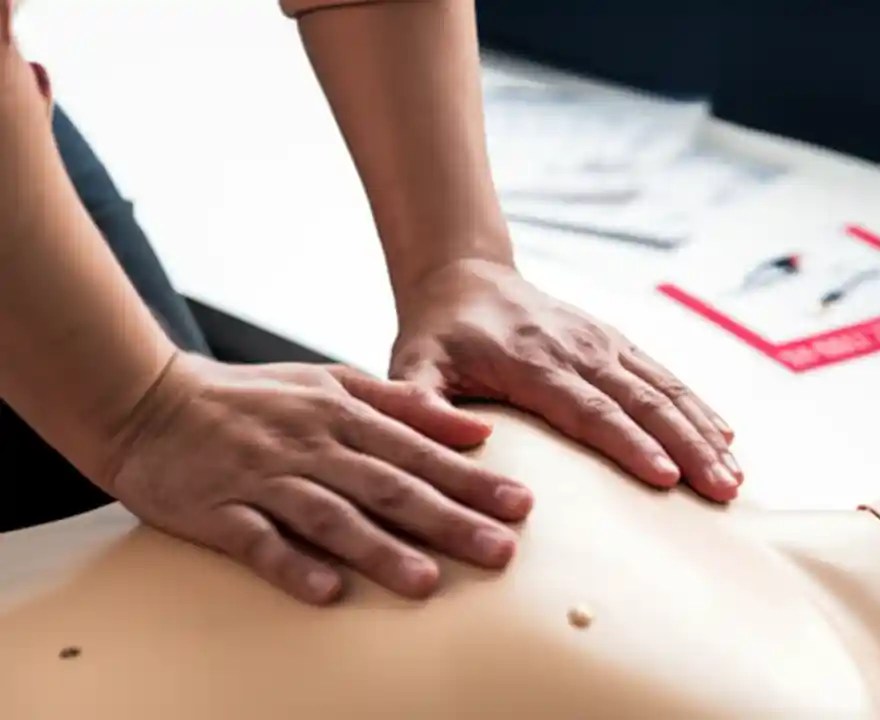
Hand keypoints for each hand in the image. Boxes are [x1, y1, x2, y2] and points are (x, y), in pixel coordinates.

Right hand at [100, 352, 533, 604]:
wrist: (149, 399)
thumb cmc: (252, 396)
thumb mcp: (332, 382)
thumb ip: (404, 403)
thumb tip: (474, 429)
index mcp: (343, 416)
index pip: (419, 452)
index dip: (471, 479)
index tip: (519, 504)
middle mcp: (313, 447)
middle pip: (390, 487)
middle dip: (449, 519)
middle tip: (499, 549)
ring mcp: (266, 479)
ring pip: (332, 517)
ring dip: (381, 550)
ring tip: (426, 581)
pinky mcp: (220, 510)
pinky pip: (260, 542)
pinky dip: (292, 564)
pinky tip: (327, 591)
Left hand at [389, 258, 741, 501]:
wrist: (465, 278)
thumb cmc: (438, 336)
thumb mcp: (413, 364)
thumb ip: (420, 401)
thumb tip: (455, 438)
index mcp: (532, 362)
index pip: (589, 409)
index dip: (629, 443)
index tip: (666, 478)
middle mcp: (579, 349)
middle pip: (643, 402)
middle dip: (687, 447)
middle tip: (723, 490)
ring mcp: (604, 343)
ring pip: (665, 389)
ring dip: (703, 432)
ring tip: (735, 476)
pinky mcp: (618, 343)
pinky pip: (666, 377)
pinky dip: (699, 407)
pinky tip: (726, 437)